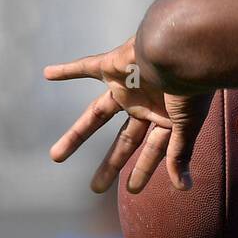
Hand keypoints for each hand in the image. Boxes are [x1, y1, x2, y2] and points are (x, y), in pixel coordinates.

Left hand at [43, 36, 206, 193]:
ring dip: (77, 136)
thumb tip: (183, 188)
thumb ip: (179, 153)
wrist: (182, 47)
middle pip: (124, 140)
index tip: (132, 190)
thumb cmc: (190, 86)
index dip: (143, 170)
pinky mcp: (113, 66)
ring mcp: (128, 87)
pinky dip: (67, 70)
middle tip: (95, 189)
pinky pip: (86, 67)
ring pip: (96, 116)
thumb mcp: (186, 125)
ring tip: (56, 158)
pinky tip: (47, 74)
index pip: (151, 150)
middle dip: (110, 164)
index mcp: (167, 117)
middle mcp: (146, 104)